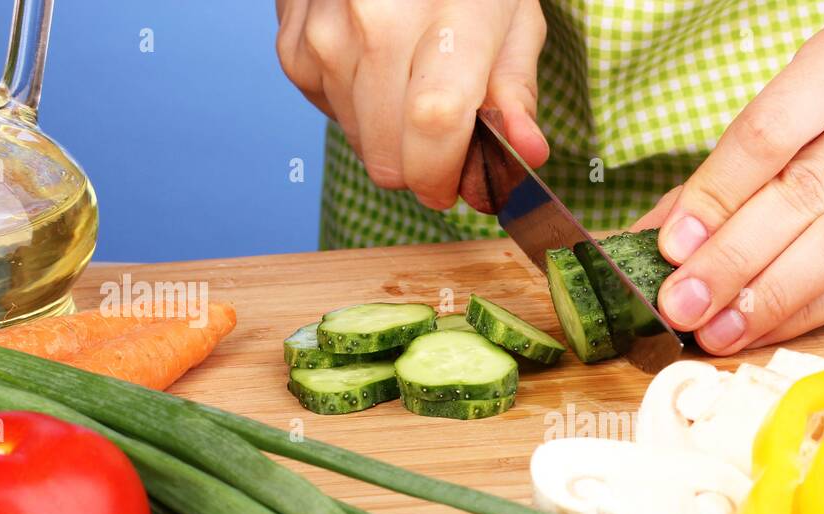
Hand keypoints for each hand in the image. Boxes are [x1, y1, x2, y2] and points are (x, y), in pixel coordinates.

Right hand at [276, 0, 547, 208]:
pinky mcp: (295, 44)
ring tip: (408, 86)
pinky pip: (329, 115)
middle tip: (441, 141)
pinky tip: (373, 69)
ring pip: (360, 144)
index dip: (443, 174)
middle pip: (390, 153)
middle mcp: (379, 23)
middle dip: (420, 169)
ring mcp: (328, 33)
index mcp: (449, 17)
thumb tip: (529, 152)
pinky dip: (354, 109)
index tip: (455, 186)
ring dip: (389, 138)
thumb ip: (517, 92)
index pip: (435, 124)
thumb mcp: (512, 22)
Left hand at [635, 16, 823, 353]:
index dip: (716, 194)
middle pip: (803, 191)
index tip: (671, 246)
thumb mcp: (797, 119)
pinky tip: (761, 328)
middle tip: (680, 303)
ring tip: (715, 327)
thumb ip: (723, 176)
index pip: (769, 131)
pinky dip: (806, 311)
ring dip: (768, 295)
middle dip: (731, 257)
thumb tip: (642, 239)